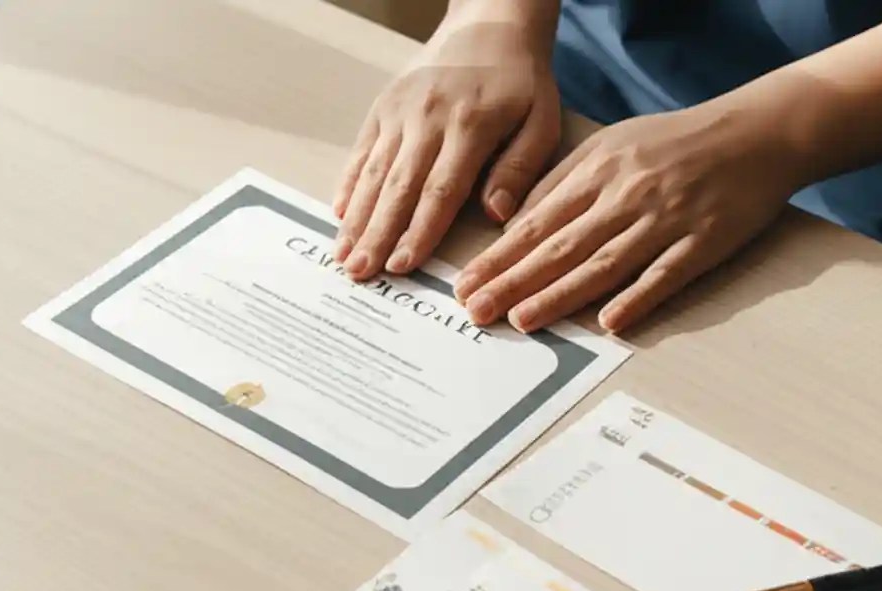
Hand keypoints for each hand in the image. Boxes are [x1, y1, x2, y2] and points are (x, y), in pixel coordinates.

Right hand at [332, 10, 560, 278]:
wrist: (489, 26)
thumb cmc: (520, 83)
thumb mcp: (541, 121)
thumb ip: (520, 168)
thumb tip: (497, 214)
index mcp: (470, 125)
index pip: (440, 190)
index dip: (419, 231)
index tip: (402, 266)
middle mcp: (427, 118)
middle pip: (399, 187)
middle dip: (377, 234)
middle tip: (360, 273)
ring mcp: (399, 111)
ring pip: (374, 172)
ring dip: (357, 218)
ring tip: (345, 257)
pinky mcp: (383, 107)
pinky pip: (362, 151)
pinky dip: (349, 184)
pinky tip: (340, 216)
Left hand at [454, 105, 804, 333]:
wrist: (756, 132)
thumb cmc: (675, 142)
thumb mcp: (612, 145)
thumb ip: (563, 182)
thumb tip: (517, 225)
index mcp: (598, 170)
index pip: (537, 221)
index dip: (499, 256)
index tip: (465, 284)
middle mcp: (626, 194)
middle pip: (560, 246)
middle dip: (513, 281)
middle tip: (476, 311)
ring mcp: (666, 218)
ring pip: (604, 263)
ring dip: (560, 295)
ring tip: (522, 320)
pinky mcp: (704, 240)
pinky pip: (666, 273)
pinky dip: (637, 297)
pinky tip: (610, 322)